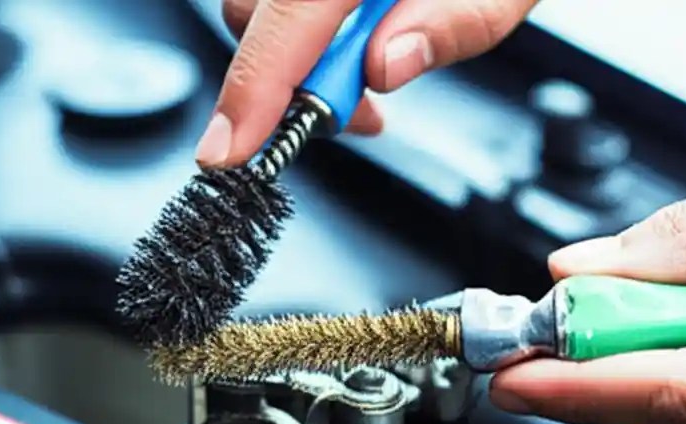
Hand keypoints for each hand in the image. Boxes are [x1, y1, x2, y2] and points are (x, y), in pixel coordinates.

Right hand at [196, 0, 540, 167]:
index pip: (289, 17)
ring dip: (304, 59)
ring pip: (264, 8)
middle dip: (291, 81)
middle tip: (361, 113)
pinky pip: (285, 2)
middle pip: (255, 13)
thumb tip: (384, 66)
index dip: (255, 88)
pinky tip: (360, 41)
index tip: (231, 147)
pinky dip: (311, 32)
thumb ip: (454, 22)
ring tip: (371, 73)